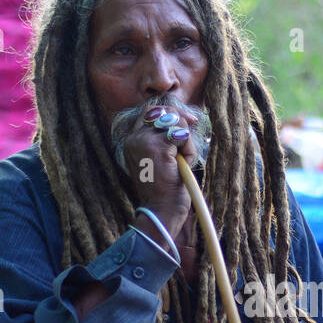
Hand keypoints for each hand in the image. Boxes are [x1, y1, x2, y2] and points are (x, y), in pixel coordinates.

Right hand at [124, 105, 202, 236]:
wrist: (162, 211)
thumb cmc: (165, 190)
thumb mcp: (160, 160)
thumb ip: (163, 139)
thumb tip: (182, 119)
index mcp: (131, 141)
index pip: (149, 111)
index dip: (170, 112)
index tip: (187, 121)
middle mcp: (134, 138)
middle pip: (163, 111)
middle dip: (182, 121)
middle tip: (191, 133)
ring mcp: (144, 141)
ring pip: (175, 122)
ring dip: (186, 140)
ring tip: (182, 160)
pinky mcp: (158, 147)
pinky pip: (182, 135)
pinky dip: (189, 149)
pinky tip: (184, 164)